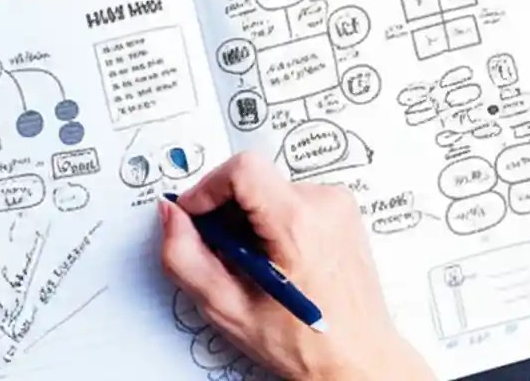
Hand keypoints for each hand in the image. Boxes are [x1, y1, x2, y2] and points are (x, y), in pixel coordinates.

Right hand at [159, 153, 433, 380]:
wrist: (358, 359)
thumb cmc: (306, 344)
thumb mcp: (228, 308)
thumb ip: (185, 257)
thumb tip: (171, 216)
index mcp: (299, 224)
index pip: (242, 169)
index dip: (207, 189)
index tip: (195, 215)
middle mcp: (325, 204)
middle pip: (251, 180)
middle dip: (226, 213)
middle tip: (228, 257)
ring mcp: (338, 205)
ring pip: (267, 189)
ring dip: (249, 220)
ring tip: (257, 266)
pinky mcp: (341, 210)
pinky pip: (290, 198)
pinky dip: (272, 222)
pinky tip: (278, 260)